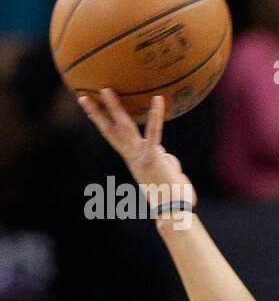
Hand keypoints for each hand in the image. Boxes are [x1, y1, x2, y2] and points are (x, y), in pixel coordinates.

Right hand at [78, 91, 195, 215]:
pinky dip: (156, 115)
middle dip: (97, 113)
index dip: (102, 122)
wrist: (173, 210)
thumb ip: (165, 162)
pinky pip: (153, 132)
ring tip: (106, 89)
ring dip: (114, 108)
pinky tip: (158, 99)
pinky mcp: (152, 156)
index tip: (91, 109)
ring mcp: (140, 156)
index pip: (114, 137)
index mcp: (133, 159)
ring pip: (123, 128)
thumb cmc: (173, 196)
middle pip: (111, 130)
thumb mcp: (166, 174)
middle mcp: (132, 156)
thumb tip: (166, 158)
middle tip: (83, 97)